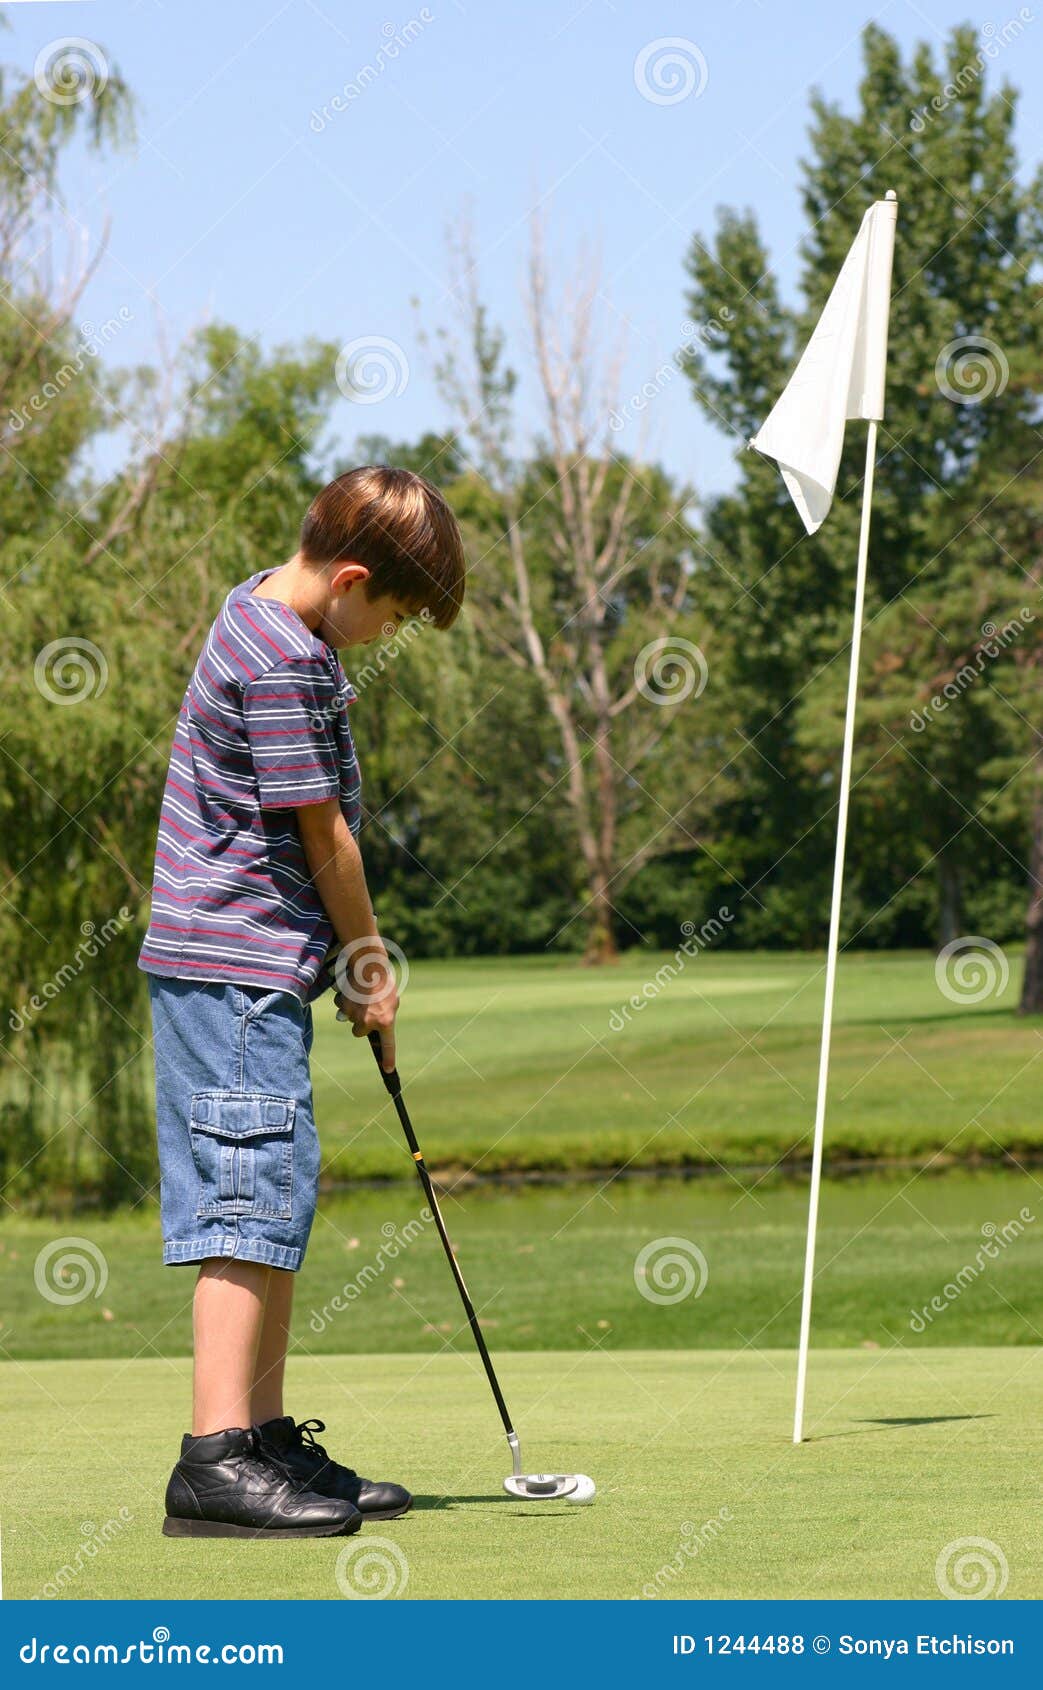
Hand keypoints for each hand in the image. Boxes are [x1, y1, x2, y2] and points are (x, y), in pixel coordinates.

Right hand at [333, 941, 397, 1070]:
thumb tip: (372, 1026)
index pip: (388, 1045)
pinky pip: (341, 1007)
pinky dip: (345, 1000)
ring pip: (349, 1020)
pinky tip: (351, 990)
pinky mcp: (343, 1006)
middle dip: (360, 1023)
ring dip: (352, 1011)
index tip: (388, 1069)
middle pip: (359, 1032)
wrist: (368, 964)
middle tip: (365, 1008)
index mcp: (386, 1021)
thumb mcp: (392, 1000)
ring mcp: (355, 1016)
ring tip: (359, 995)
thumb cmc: (383, 981)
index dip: (388, 1058)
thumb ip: (385, 1015)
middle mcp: (369, 1022)